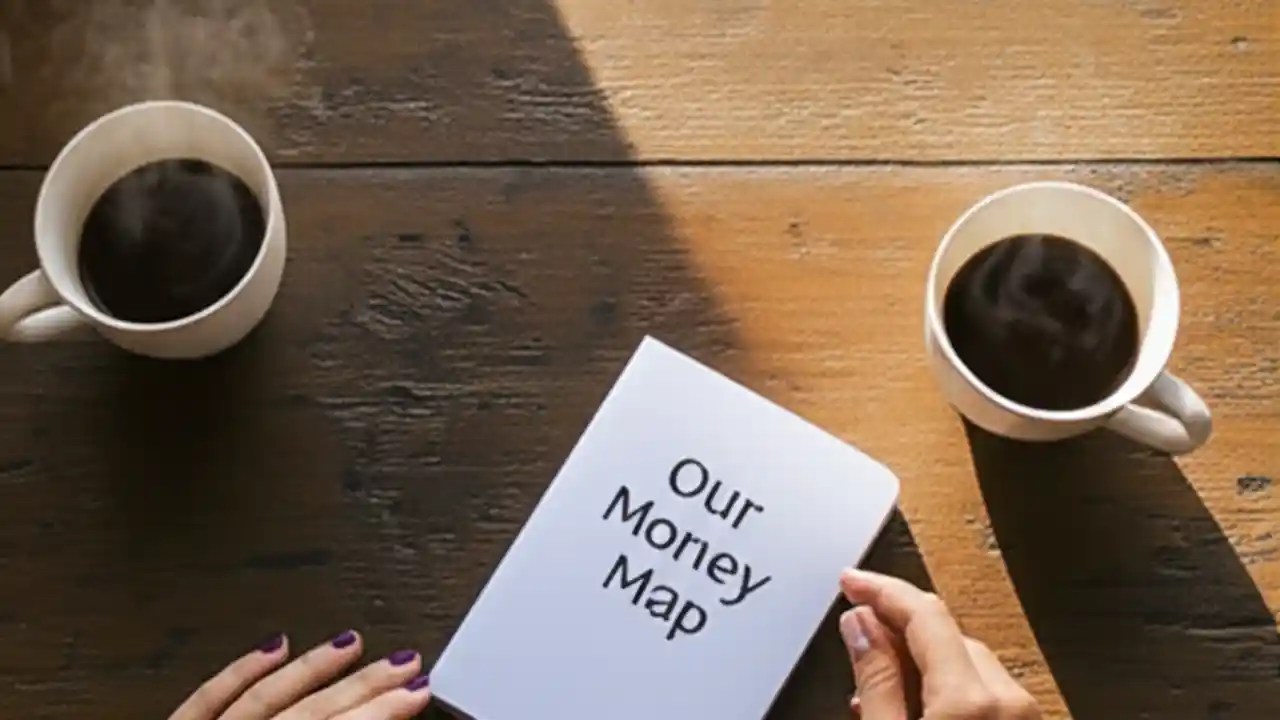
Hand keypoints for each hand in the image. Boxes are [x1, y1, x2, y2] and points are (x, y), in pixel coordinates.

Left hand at [168, 630, 431, 719]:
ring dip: (316, 667)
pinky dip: (243, 670)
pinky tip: (274, 644)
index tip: (417, 691)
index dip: (382, 709)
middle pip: (311, 711)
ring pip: (267, 697)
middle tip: (407, 663)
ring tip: (355, 641)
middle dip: (365, 686)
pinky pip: (207, 699)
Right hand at [838, 570, 1039, 718]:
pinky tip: (922, 707)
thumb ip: (877, 683)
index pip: (924, 614)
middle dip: (901, 630)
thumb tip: (861, 625)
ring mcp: (1027, 718)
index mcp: (969, 701)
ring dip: (925, 662)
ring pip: (969, 664)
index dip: (882, 590)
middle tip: (859, 638)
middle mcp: (1009, 703)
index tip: (852, 581)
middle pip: (948, 636)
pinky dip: (951, 690)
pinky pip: (988, 694)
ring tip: (882, 689)